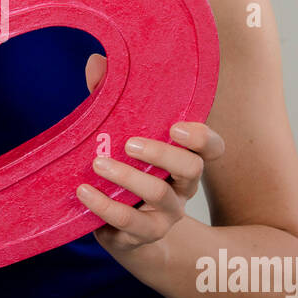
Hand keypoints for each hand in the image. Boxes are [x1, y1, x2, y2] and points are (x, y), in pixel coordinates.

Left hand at [76, 51, 224, 253]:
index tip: (177, 127)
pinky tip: (84, 191)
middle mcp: (182, 187)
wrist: (126, 235)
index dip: (203, 138)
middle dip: (163, 154)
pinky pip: (128, 222)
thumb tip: (97, 62)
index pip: (213, 149)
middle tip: (130, 143)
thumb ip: (110, 101)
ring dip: (128, 178)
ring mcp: (166, 214)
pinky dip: (104, 206)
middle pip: (191, 169)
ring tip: (98, 164)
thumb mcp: (120, 136)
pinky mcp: (141, 234)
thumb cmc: (126, 173)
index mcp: (184, 159)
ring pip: (160, 195)